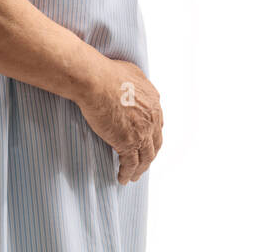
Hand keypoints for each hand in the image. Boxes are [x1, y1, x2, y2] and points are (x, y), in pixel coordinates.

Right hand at [76, 56, 163, 184]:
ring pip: (146, 157)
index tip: (147, 142)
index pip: (157, 124)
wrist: (95, 81)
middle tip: (144, 163)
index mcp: (153, 101)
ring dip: (140, 169)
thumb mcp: (131, 73)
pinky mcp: (128, 143)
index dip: (152, 135)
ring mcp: (142, 132)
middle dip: (149, 154)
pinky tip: (123, 178)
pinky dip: (127, 173)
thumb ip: (136, 85)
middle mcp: (152, 117)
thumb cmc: (106, 73)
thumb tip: (134, 87)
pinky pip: (130, 164)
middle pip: (155, 143)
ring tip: (134, 176)